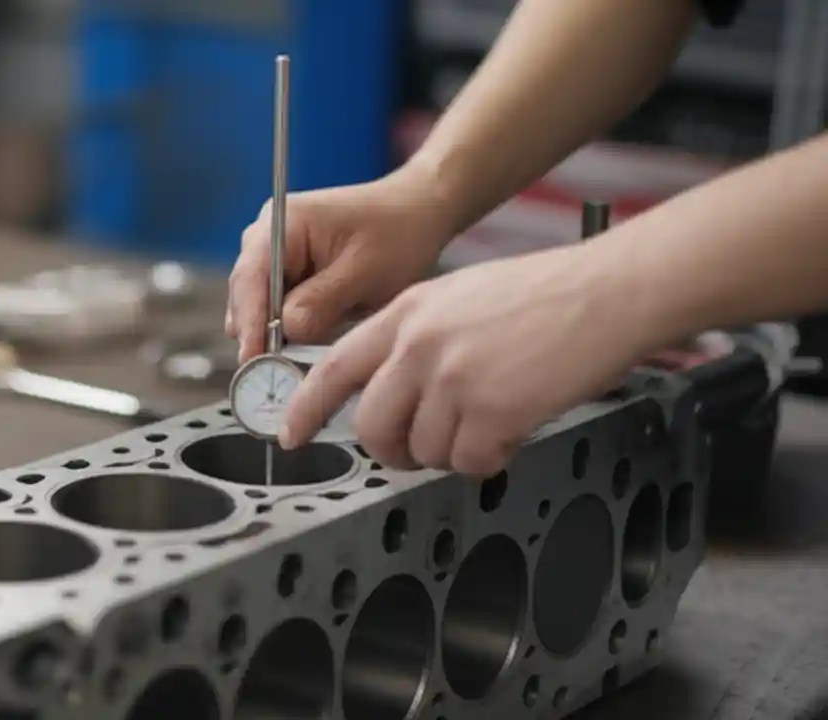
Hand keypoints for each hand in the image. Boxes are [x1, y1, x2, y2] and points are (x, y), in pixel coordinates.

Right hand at [226, 162, 457, 361]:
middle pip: (246, 292)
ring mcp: (276, 253)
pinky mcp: (289, 270)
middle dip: (255, 331)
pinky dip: (284, 327)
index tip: (252, 359)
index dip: (249, 321)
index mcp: (283, 223)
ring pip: (258, 303)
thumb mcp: (365, 271)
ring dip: (269, 332)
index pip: (251, 276)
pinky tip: (297, 347)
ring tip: (282, 365)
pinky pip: (275, 305)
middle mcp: (268, 234)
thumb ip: (322, 301)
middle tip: (268, 374)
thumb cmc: (398, 231)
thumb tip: (285, 329)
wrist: (419, 211)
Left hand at [278, 243, 650, 475]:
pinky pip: (468, 463)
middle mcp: (419, 344)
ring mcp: (452, 378)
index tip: (292, 435)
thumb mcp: (457, 297)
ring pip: (423, 450)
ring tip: (487, 422)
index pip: (335, 367)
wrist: (607, 292)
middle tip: (415, 452)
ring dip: (451, 451)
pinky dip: (489, 458)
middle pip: (371, 425)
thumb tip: (392, 393)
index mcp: (406, 312)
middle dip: (390, 451)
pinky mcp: (490, 411)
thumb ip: (414, 339)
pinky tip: (511, 429)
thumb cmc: (545, 294)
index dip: (306, 408)